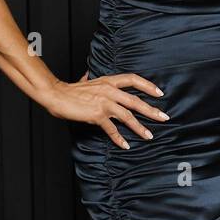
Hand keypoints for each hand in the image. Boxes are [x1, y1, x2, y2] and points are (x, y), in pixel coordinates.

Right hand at [41, 71, 167, 149]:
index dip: (148, 86)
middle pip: (135, 101)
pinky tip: (125, 145)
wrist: (55, 95)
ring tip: (149, 136)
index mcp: (108, 81)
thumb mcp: (85, 80)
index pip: (133, 79)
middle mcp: (109, 90)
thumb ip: (91, 79)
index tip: (160, 93)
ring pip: (127, 116)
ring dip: (139, 127)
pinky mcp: (96, 115)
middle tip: (164, 118)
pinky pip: (111, 129)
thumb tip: (88, 74)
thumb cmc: (70, 90)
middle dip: (152, 110)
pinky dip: (119, 138)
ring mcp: (103, 103)